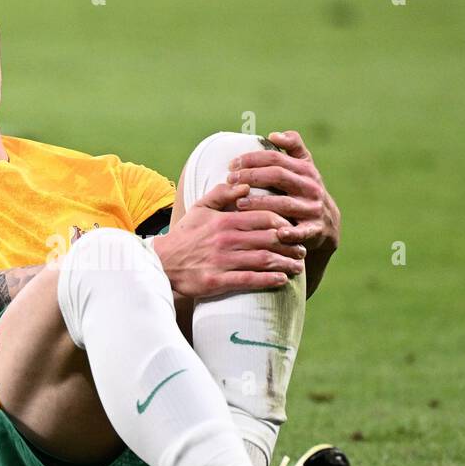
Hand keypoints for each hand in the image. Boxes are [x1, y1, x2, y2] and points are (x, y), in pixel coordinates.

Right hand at [152, 182, 305, 299]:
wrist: (161, 262)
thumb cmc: (184, 235)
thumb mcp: (200, 208)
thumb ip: (222, 193)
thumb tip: (246, 184)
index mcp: (224, 220)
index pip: (263, 217)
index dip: (283, 222)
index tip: (293, 228)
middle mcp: (226, 240)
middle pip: (268, 239)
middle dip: (290, 244)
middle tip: (303, 249)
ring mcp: (222, 261)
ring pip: (263, 260)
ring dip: (285, 262)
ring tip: (298, 266)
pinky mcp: (217, 281)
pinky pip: (249, 280)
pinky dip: (268, 280)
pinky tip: (282, 280)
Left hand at [228, 130, 339, 253]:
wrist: (327, 223)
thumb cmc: (306, 191)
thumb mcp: (305, 167)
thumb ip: (293, 147)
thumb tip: (273, 134)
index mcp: (306, 170)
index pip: (276, 158)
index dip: (252, 159)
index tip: (232, 164)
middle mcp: (311, 187)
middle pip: (278, 176)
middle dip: (251, 177)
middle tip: (230, 180)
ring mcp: (313, 208)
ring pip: (284, 203)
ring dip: (260, 202)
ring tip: (238, 203)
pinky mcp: (314, 230)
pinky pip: (301, 232)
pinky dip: (290, 233)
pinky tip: (275, 233)